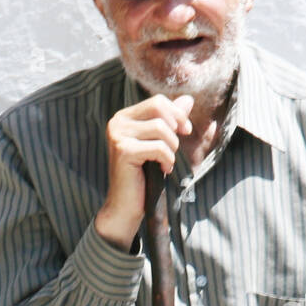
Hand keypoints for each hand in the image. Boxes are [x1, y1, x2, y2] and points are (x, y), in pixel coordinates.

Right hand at [94, 93, 193, 251]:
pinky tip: (163, 171)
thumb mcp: (162, 143)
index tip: (185, 131)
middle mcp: (117, 123)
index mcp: (124, 118)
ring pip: (160, 127)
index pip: (157, 101)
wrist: (126, 206)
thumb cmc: (145, 176)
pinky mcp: (123, 151)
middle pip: (158, 108)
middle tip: (177, 148)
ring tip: (166, 163)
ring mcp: (118, 136)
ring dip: (171, 147)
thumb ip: (172, 121)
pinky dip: (167, 160)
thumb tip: (188, 99)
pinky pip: (158, 147)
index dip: (177, 114)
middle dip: (175, 127)